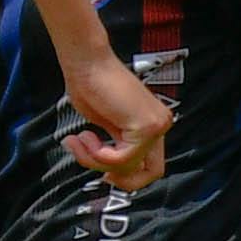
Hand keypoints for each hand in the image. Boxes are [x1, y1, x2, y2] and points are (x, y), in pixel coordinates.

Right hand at [60, 51, 171, 191]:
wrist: (86, 62)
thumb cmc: (90, 85)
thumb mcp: (106, 127)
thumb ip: (116, 148)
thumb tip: (111, 173)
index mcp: (152, 123)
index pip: (151, 167)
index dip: (126, 177)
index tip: (101, 172)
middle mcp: (160, 124)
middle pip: (150, 174)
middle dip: (118, 177)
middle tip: (93, 162)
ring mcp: (157, 125)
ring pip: (130, 168)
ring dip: (96, 160)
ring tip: (81, 140)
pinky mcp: (147, 126)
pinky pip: (122, 159)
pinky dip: (98, 154)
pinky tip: (86, 136)